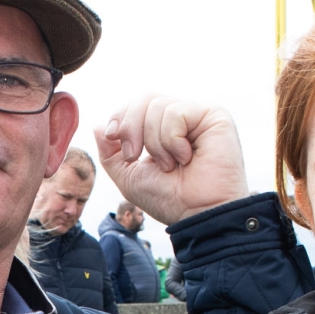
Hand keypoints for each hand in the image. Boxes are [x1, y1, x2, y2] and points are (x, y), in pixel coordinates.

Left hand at [95, 96, 249, 225]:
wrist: (196, 215)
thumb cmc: (169, 200)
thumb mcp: (129, 176)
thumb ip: (110, 153)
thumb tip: (99, 125)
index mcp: (165, 129)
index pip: (137, 104)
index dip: (120, 117)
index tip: (114, 138)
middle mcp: (184, 118)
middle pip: (144, 98)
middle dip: (130, 127)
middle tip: (135, 155)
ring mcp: (199, 115)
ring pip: (157, 106)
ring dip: (154, 143)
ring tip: (170, 165)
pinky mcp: (215, 115)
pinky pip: (176, 112)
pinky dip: (172, 140)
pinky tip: (186, 158)